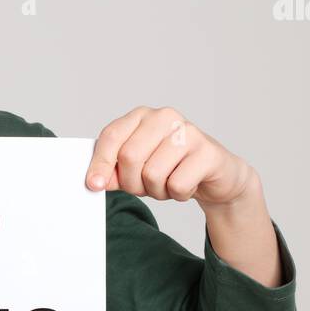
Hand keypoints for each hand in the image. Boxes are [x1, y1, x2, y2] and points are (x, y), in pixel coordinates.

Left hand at [85, 105, 252, 207]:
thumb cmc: (171, 167)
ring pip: (152, 174)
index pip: (111, 136)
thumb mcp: (136, 168)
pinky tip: (187, 184)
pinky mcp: (207, 152)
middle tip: (145, 186)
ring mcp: (188, 132)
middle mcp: (164, 117)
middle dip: (132, 182)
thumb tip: (95, 180)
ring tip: (169, 183)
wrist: (216, 175)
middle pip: (129, 157)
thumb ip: (114, 171)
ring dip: (157, 191)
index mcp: (142, 116)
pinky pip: (177, 185)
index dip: (99, 163)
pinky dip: (178, 194)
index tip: (93, 185)